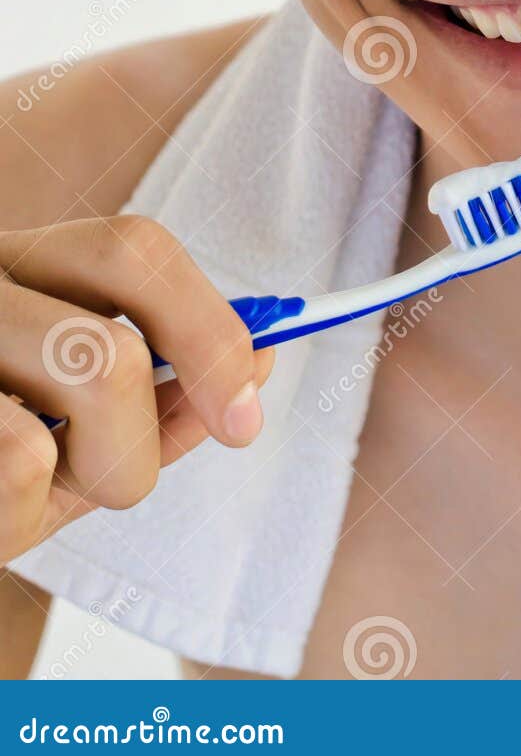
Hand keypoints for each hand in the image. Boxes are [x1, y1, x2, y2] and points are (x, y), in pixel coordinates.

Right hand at [0, 216, 273, 564]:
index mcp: (15, 263)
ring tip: (32, 490)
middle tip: (113, 480)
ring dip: (91, 476)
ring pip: (78, 389)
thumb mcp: (74, 431)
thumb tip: (260, 365)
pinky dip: (19, 508)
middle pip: (112, 342)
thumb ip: (163, 394)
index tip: (243, 417)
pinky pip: (18, 459)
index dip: (209, 327)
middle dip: (143, 440)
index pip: (135, 248)